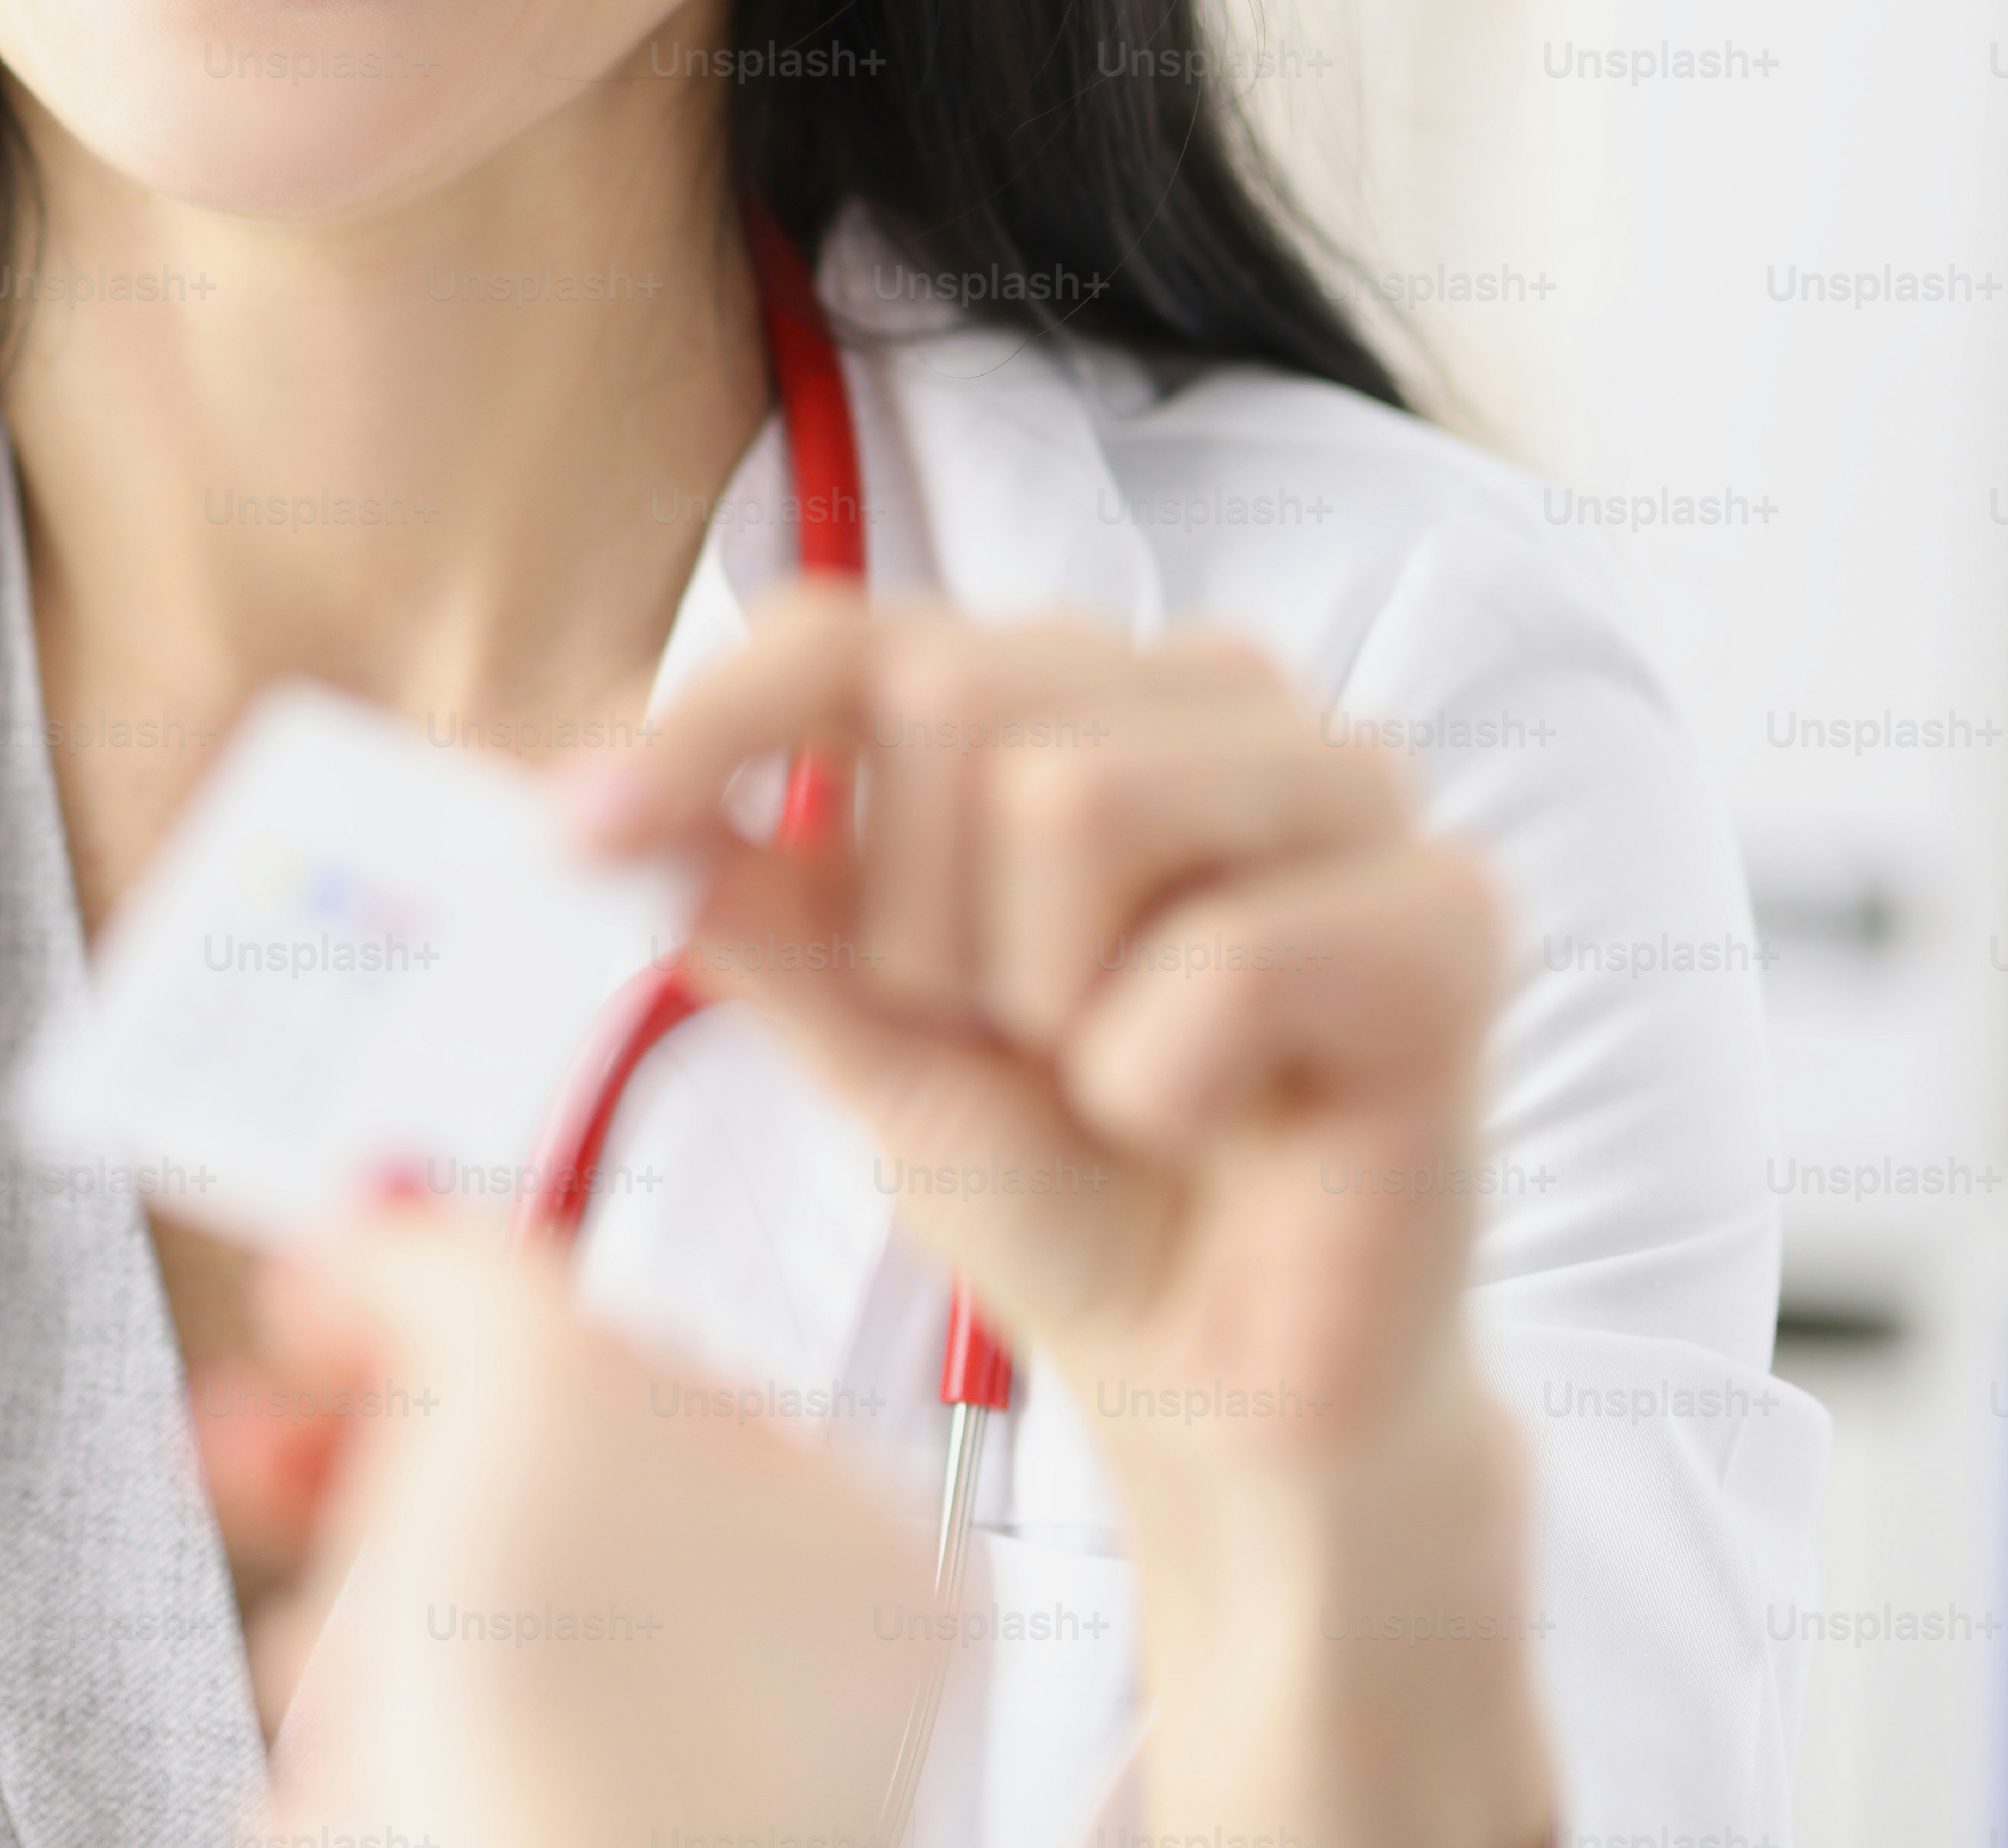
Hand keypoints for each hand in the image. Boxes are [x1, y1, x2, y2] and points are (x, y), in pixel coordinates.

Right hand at [245, 1204, 933, 1847]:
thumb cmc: (583, 1732)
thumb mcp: (529, 1387)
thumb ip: (471, 1269)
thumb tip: (405, 1229)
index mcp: (861, 1539)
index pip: (636, 1345)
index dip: (456, 1295)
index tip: (332, 1283)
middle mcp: (800, 1670)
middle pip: (543, 1477)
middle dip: (372, 1444)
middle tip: (256, 1423)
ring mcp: (687, 1782)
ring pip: (474, 1613)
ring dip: (349, 1588)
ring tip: (303, 1626)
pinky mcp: (562, 1837)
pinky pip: (443, 1737)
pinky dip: (361, 1718)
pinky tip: (325, 1737)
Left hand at [579, 583, 1557, 1847]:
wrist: (1205, 1376)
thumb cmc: (1049, 1177)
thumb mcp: (856, 1028)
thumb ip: (740, 898)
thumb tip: (561, 792)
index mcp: (1059, 693)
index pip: (845, 630)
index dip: (705, 724)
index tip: (579, 835)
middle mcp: (1207, 696)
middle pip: (955, 695)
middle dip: (922, 920)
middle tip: (1002, 1037)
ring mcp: (1346, 791)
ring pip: (1079, 796)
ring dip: (1044, 994)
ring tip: (1105, 1068)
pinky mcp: (1447, 916)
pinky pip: (1221, 954)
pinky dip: (1162, 1076)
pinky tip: (1206, 1120)